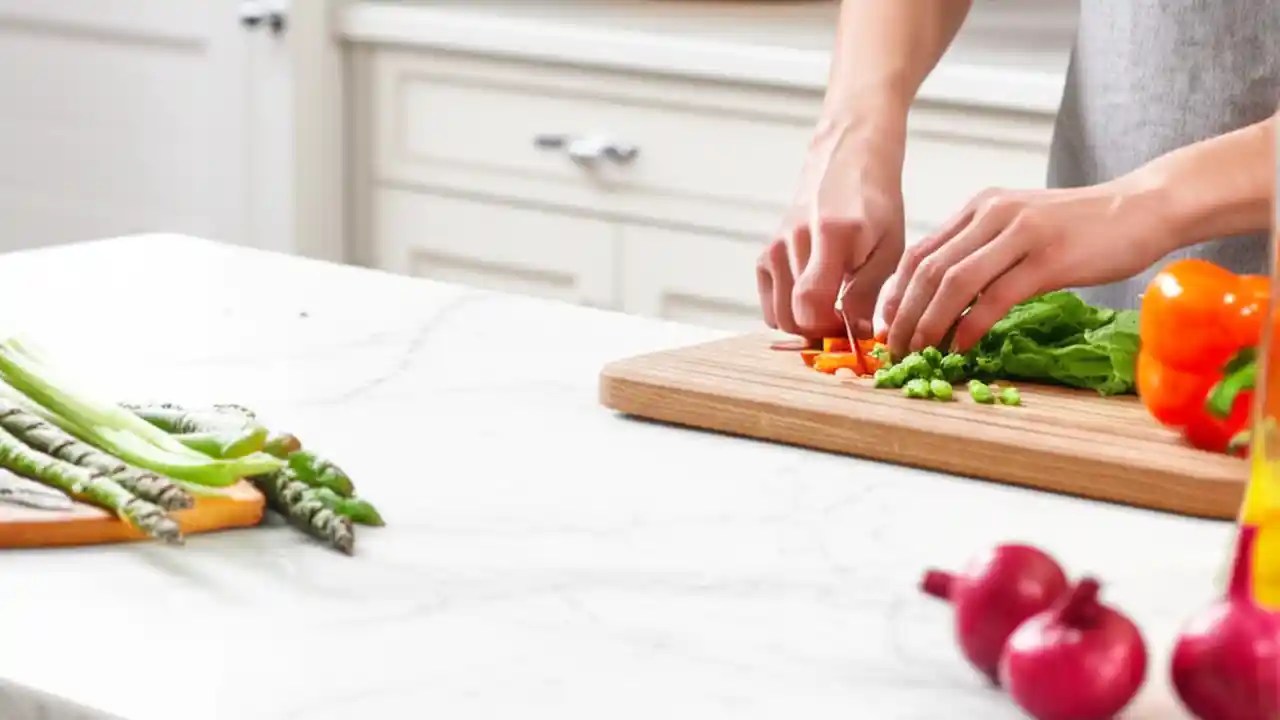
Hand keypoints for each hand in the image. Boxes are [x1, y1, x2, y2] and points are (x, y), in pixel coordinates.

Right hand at [757, 118, 905, 338]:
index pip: (811, 305)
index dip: (831, 330)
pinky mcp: (764, 255)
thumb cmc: (876, 207)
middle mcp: (795, 239)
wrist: (847, 165)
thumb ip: (868, 293)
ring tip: (833, 312)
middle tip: (847, 325)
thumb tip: (855, 335)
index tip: (853, 329)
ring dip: (806, 325)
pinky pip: (769, 306)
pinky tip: (814, 301)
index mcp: (833, 234)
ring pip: (779, 317)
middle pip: (793, 317)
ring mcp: (775, 247)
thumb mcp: (888, 249)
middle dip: (821, 332)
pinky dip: (789, 314)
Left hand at [880, 179, 1174, 356]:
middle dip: (905, 314)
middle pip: (929, 269)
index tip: (885, 326)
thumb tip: (944, 294)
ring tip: (922, 352)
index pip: (920, 252)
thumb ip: (983, 248)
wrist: (1142, 208)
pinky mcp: (1048, 258)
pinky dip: (972, 325)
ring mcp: (1020, 234)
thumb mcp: (1019, 225)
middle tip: (896, 348)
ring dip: (931, 322)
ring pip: (955, 282)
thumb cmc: (1081, 227)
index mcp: (979, 207)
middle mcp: (992, 214)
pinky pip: (996, 296)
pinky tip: (963, 346)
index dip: (896, 293)